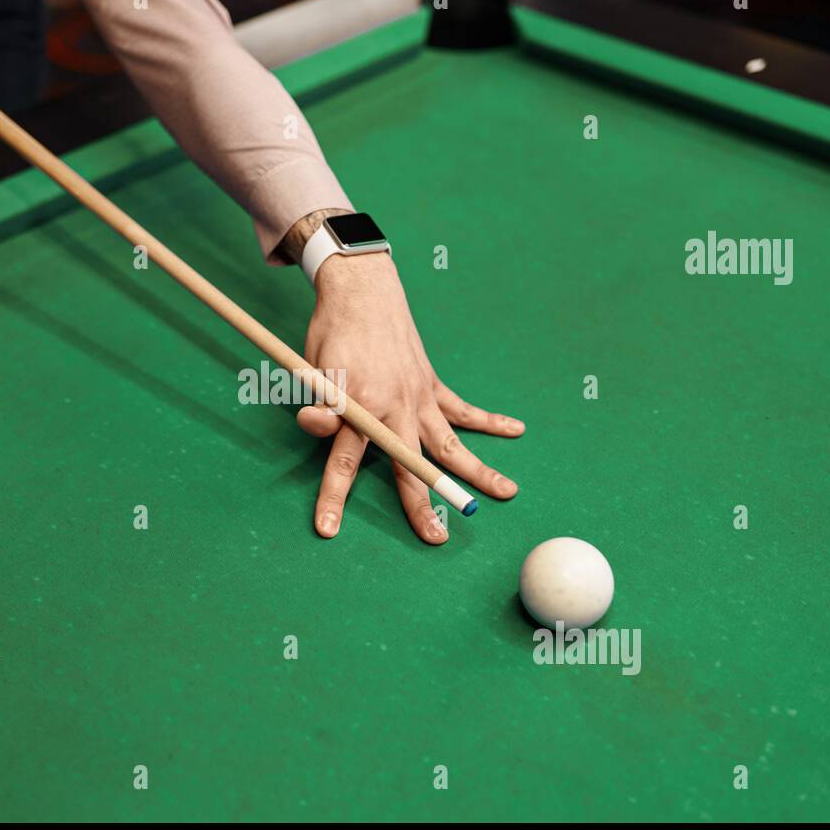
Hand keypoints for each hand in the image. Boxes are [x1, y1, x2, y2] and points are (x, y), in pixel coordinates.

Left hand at [296, 252, 523, 543]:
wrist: (363, 291)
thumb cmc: (333, 334)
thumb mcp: (313, 370)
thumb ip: (319, 406)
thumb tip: (318, 430)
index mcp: (360, 405)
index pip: (343, 462)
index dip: (333, 496)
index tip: (328, 529)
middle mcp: (395, 406)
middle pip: (411, 466)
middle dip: (423, 505)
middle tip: (436, 538)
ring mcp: (419, 397)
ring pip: (451, 442)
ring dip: (479, 469)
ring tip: (507, 492)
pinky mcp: (432, 385)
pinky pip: (463, 408)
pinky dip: (490, 420)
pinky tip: (515, 430)